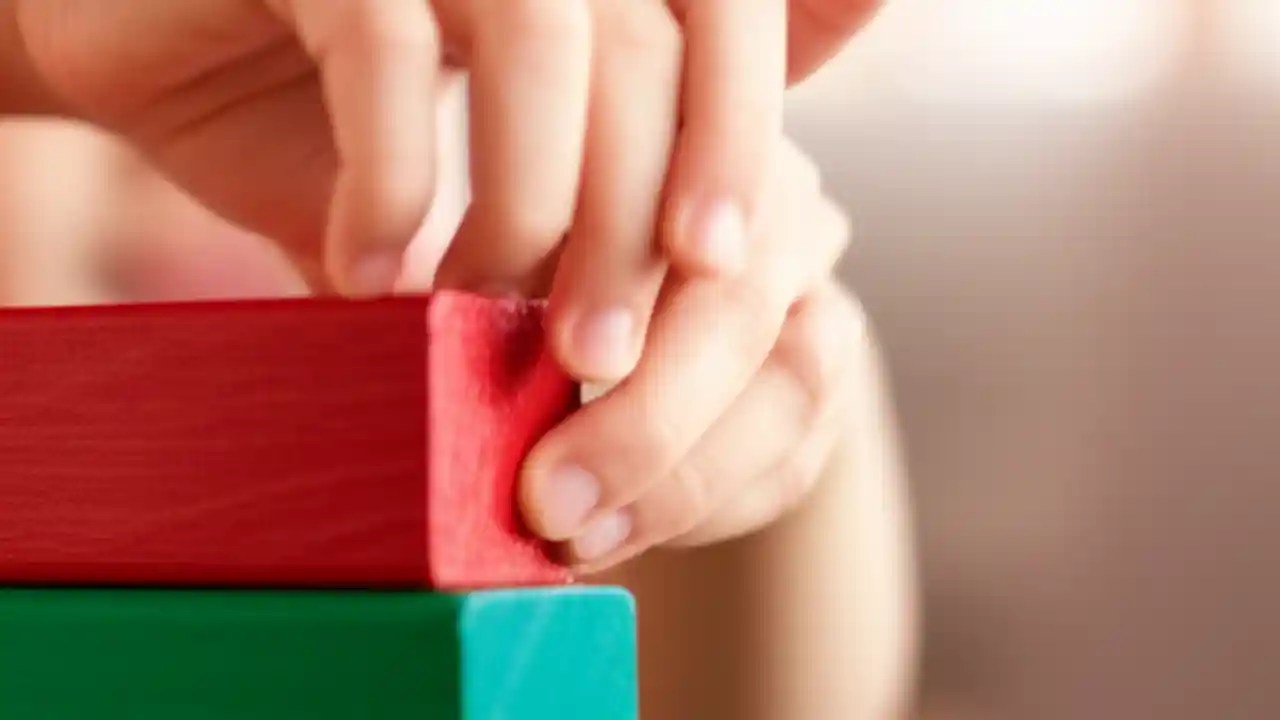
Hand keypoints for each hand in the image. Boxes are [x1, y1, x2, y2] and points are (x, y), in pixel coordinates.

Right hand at [13, 0, 881, 374]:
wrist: (132, 39)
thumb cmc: (320, 106)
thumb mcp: (464, 167)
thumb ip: (568, 211)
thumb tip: (674, 326)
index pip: (722, 23)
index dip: (737, 141)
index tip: (721, 269)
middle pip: (645, 49)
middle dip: (633, 218)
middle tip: (599, 356)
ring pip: (542, 39)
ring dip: (528, 208)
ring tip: (476, 314)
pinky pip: (384, 52)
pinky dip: (390, 184)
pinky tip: (365, 272)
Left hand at [519, 138, 865, 570]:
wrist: (647, 294)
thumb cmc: (541, 252)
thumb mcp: (505, 233)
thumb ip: (486, 259)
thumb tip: (419, 323)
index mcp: (690, 125)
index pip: (673, 182)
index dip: (623, 269)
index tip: (564, 359)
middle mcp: (772, 194)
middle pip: (742, 301)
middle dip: (646, 417)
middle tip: (547, 497)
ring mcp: (817, 286)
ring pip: (792, 386)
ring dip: (678, 481)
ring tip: (578, 539)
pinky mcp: (828, 378)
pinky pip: (793, 455)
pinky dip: (705, 507)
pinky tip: (622, 534)